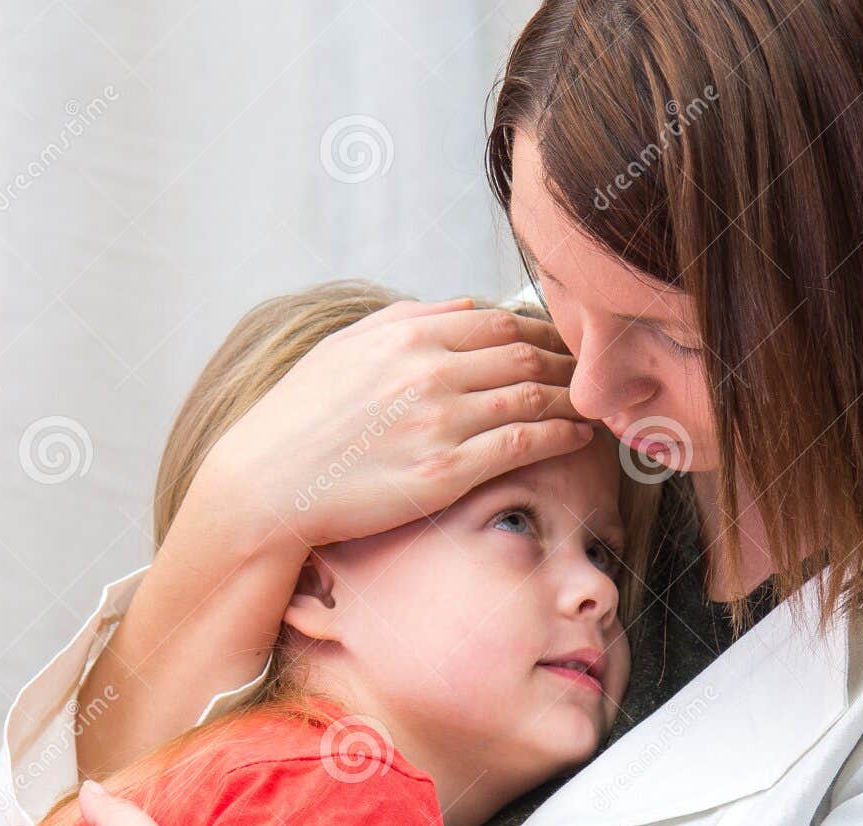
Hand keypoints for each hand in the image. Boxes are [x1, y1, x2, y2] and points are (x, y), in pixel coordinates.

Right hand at [185, 298, 592, 552]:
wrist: (267, 484)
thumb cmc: (301, 417)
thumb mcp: (346, 347)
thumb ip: (409, 319)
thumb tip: (467, 305)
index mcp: (407, 337)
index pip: (499, 322)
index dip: (543, 333)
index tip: (564, 345)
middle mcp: (427, 372)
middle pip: (524, 356)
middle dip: (566, 363)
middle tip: (595, 373)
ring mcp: (438, 422)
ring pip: (530, 398)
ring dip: (571, 399)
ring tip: (594, 403)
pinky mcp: (444, 472)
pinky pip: (521, 445)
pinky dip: (559, 436)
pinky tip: (578, 436)